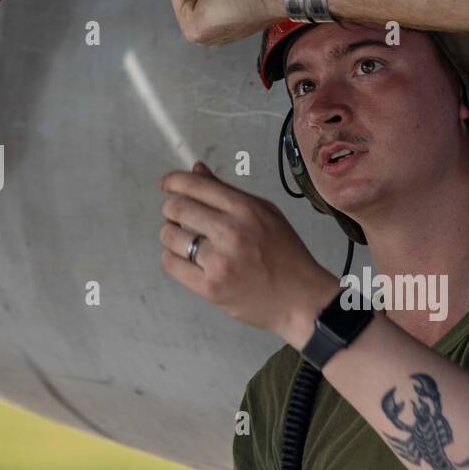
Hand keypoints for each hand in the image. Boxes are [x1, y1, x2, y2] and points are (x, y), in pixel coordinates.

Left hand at [159, 161, 337, 342]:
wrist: (301, 299)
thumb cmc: (286, 255)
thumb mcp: (265, 213)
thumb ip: (228, 192)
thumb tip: (196, 170)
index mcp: (246, 210)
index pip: (195, 185)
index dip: (174, 181)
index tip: (167, 184)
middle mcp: (231, 233)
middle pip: (177, 208)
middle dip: (171, 209)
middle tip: (176, 215)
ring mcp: (220, 262)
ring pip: (169, 236)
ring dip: (171, 234)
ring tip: (184, 239)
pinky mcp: (211, 288)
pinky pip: (171, 264)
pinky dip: (172, 257)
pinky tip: (184, 257)